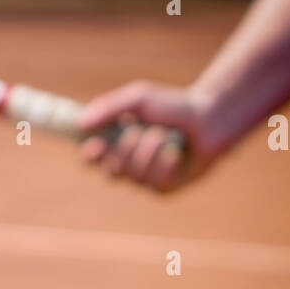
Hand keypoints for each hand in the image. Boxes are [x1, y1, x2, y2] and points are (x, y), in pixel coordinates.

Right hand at [77, 81, 227, 191]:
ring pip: (134, 174)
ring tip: (163, 134)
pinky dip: (165, 160)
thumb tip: (80, 123)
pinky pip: (155, 180)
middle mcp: (128, 166)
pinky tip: (176, 152)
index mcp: (116, 145)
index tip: (93, 146)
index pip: (92, 159)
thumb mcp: (138, 99)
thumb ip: (109, 108)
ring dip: (149, 149)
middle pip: (110, 172)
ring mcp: (146, 180)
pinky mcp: (165, 189)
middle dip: (123, 151)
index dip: (89, 156)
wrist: (209, 116)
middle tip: (135, 132)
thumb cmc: (172, 106)